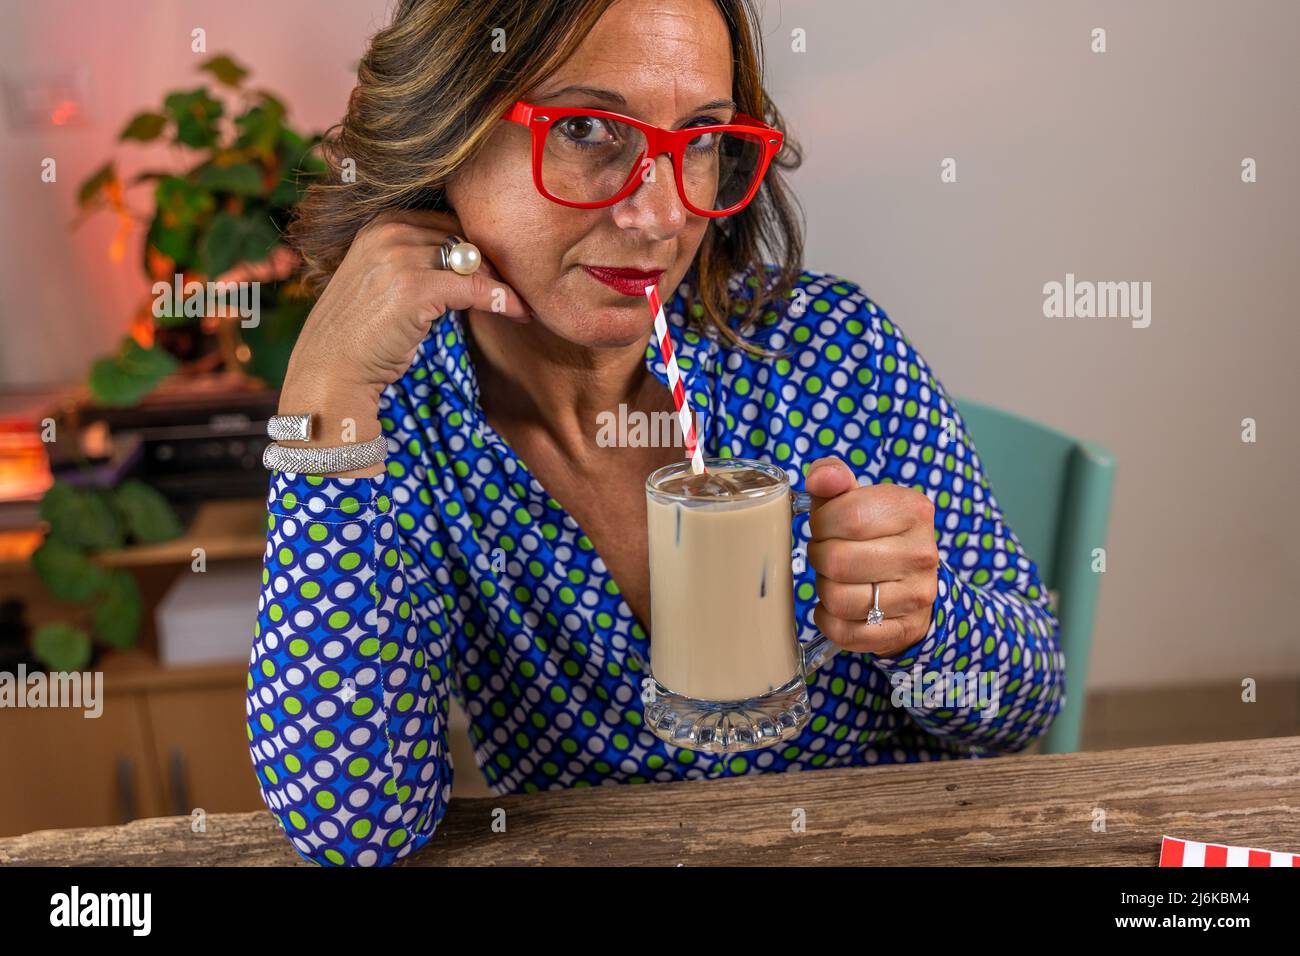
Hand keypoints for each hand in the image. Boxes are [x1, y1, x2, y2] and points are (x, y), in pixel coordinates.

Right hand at [283, 207, 533, 402]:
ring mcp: (399, 256)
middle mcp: (388, 231)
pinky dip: (502, 300)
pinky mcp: (414, 288)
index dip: (480, 245)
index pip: (449, 220)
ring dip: (504, 283)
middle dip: (496, 263)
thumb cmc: (362, 333)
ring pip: (474, 261)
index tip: (505, 268)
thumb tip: (474, 259)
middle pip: (465, 236)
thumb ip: (418, 259)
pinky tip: (518, 312)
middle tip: (522, 286)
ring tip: (523, 302)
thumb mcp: (385, 280)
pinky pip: (475, 288)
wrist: (330, 369)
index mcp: (381, 222)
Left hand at [804, 456, 940, 657]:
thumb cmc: (874, 534)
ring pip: (839, 599)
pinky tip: (837, 606)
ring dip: (824, 589)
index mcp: (913, 511)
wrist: (913, 581)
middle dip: (819, 556)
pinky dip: (829, 619)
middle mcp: (922, 554)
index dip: (821, 523)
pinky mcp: (903, 630)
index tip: (823, 526)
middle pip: (839, 560)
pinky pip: (844, 631)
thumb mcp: (859, 499)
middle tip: (826, 553)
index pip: (848, 516)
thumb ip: (834, 479)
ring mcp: (917, 596)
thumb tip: (820, 478)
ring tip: (834, 578)